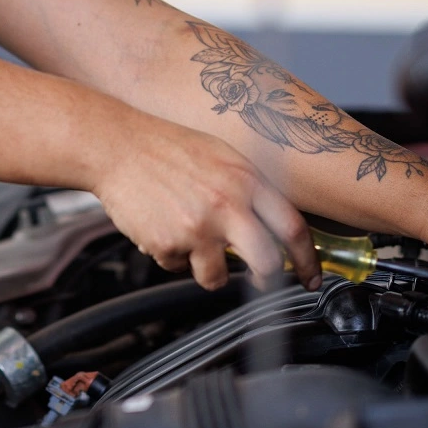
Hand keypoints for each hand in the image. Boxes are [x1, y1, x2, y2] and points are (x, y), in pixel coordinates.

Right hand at [92, 121, 320, 291]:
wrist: (117, 145)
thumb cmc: (166, 146)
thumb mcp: (222, 156)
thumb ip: (249, 189)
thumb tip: (271, 224)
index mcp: (246, 179)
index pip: (293, 226)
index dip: (307, 258)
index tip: (310, 276)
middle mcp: (227, 204)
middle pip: (267, 262)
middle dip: (267, 280)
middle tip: (261, 282)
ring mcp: (198, 226)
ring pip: (218, 276)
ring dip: (207, 270)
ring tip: (191, 244)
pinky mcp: (168, 243)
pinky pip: (178, 267)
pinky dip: (171, 256)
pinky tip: (161, 228)